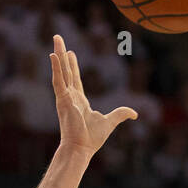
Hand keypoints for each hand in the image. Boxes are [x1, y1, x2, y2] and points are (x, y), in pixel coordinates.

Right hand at [49, 33, 136, 153]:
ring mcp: (65, 97)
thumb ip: (121, 114)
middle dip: (62, 54)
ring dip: (57, 55)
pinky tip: (52, 55)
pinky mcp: (62, 100)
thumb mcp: (111, 122)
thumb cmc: (92, 138)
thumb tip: (135, 114)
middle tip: (58, 38)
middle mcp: (70, 96)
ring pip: (61, 71)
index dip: (73, 65)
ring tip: (56, 39)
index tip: (70, 53)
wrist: (81, 148)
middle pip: (66, 70)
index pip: (75, 78)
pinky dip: (56, 68)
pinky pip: (58, 81)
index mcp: (79, 100)